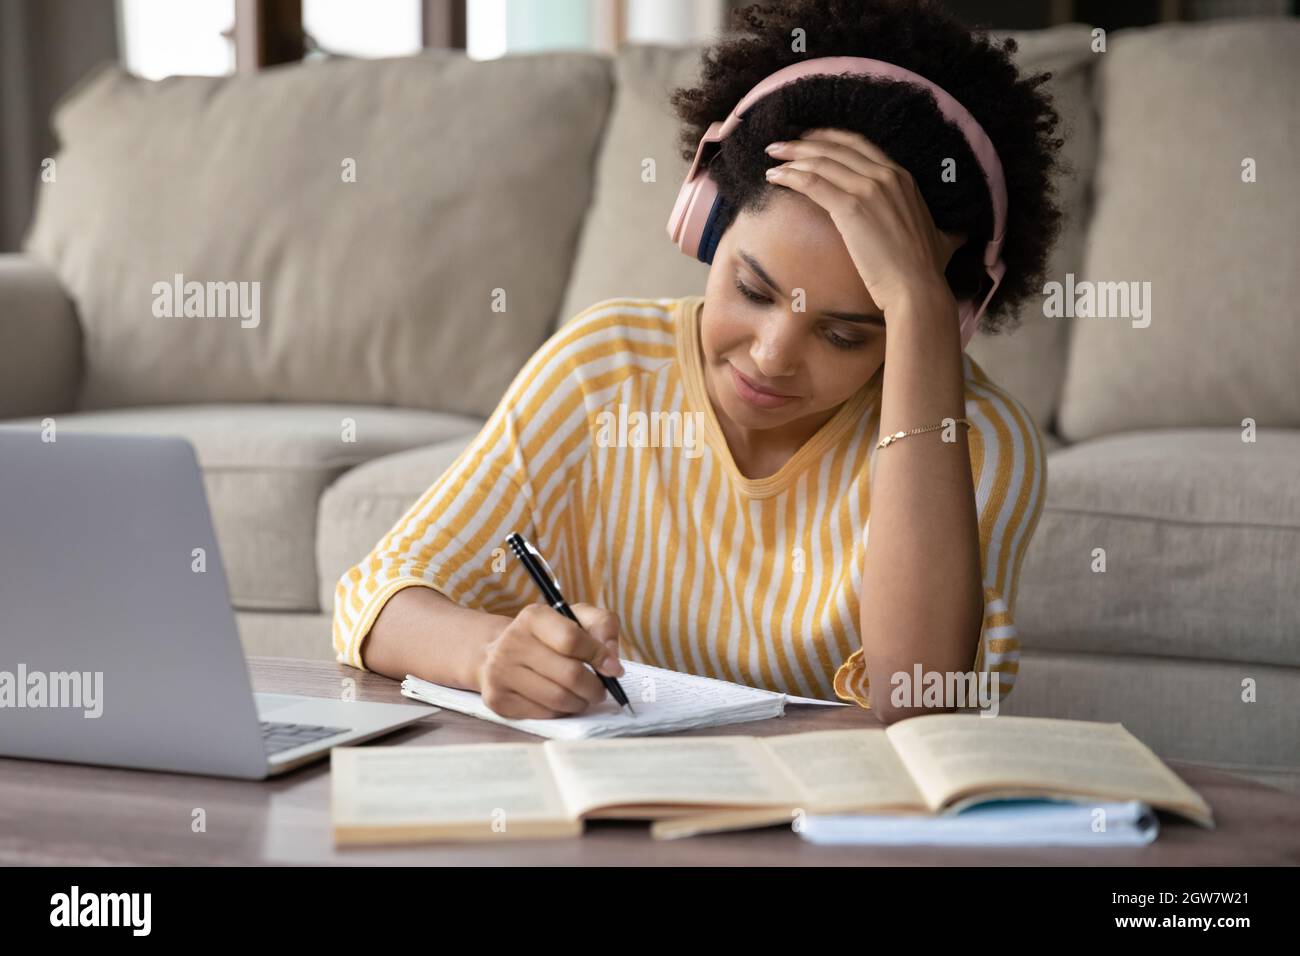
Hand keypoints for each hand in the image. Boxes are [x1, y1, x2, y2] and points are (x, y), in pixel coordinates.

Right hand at [476, 602, 624, 718]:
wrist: (499, 651)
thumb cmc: (547, 636)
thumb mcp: (576, 618)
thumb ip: (602, 626)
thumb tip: (612, 659)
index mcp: (533, 617)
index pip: (572, 639)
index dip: (599, 656)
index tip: (613, 668)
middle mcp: (511, 642)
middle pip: (569, 674)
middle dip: (594, 687)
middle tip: (601, 689)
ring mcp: (501, 673)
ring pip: (558, 699)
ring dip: (580, 702)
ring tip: (584, 696)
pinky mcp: (499, 700)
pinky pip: (544, 714)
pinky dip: (562, 711)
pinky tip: (562, 701)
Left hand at [763, 128, 963, 320]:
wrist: (917, 289)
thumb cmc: (926, 272)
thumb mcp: (944, 239)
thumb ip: (945, 231)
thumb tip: (958, 236)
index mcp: (904, 178)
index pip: (859, 146)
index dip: (831, 139)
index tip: (809, 139)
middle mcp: (886, 176)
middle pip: (836, 147)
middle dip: (805, 142)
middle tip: (782, 144)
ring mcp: (869, 189)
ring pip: (821, 161)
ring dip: (792, 156)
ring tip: (772, 157)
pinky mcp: (851, 208)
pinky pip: (813, 183)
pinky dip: (791, 176)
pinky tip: (774, 177)